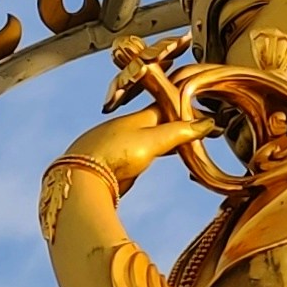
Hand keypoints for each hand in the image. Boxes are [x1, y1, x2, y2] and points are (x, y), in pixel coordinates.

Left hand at [52, 105, 218, 199]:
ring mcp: (119, 145)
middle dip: (177, 123)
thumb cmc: (113, 155)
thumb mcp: (151, 140)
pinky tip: (157, 158)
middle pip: (158, 122)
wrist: (81, 179)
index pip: (166, 106)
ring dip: (167, 139)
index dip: (185, 109)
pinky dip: (154, 153)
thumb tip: (205, 123)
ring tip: (185, 144)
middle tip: (200, 128)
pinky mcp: (115, 164)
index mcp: (136, 118)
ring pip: (149, 138)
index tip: (204, 114)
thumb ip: (177, 133)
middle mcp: (127, 128)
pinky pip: (141, 154)